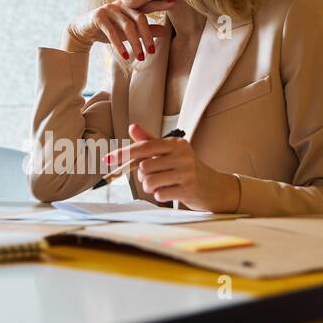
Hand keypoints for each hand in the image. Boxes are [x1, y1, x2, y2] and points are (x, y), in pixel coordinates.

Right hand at [67, 0, 175, 61]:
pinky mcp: (98, 17)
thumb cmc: (107, 30)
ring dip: (135, 43)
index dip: (159, 4)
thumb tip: (165, 31)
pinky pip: (112, 32)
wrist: (82, 31)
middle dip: (147, 36)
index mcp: (128, 6)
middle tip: (152, 52)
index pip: (146, 5)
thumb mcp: (127, 32)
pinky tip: (125, 56)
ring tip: (140, 57)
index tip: (173, 3)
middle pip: (139, 18)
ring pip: (127, 26)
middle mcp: (119, 4)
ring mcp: (108, 9)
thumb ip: (144, 30)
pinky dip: (120, 45)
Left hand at [104, 122, 240, 211]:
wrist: (214, 187)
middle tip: (155, 176)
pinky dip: (161, 195)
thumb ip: (150, 141)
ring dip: (150, 187)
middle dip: (144, 176)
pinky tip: (171, 191)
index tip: (107, 159)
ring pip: (150, 182)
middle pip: (144, 167)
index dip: (124, 153)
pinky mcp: (188, 189)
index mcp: (176, 144)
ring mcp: (186, 172)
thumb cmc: (188, 168)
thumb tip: (132, 127)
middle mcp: (182, 155)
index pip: (144, 147)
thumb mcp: (171, 152)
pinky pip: (160, 194)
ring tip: (163, 185)